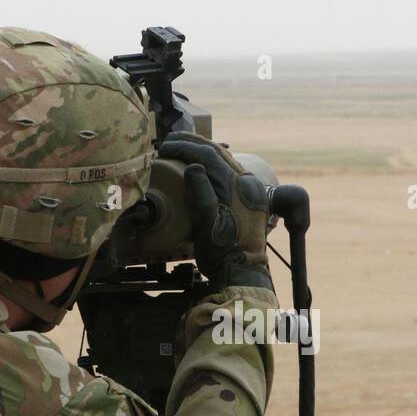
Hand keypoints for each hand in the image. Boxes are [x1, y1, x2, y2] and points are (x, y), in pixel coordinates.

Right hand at [157, 132, 271, 291]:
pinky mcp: (249, 199)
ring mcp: (251, 190)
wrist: (242, 273)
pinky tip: (202, 166)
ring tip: (182, 149)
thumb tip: (193, 167)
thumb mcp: (207, 225)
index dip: (185, 147)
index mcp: (238, 186)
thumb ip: (202, 195)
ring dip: (203, 151)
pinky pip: (230, 171)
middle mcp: (248, 184)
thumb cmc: (222, 252)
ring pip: (226, 159)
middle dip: (193, 143)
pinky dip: (213, 163)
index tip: (165, 147)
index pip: (209, 154)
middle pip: (219, 152)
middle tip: (171, 141)